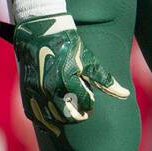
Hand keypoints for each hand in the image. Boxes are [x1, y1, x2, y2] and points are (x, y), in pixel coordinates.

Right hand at [0, 13, 128, 135]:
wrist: (39, 29)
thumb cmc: (67, 44)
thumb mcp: (88, 60)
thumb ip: (105, 80)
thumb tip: (125, 94)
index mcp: (68, 81)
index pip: (84, 104)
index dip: (89, 105)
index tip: (90, 104)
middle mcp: (50, 88)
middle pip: (68, 116)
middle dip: (78, 115)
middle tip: (82, 113)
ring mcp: (36, 90)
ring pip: (51, 118)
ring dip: (62, 120)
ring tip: (69, 114)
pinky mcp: (26, 90)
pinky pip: (33, 114)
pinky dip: (43, 120)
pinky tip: (50, 121)